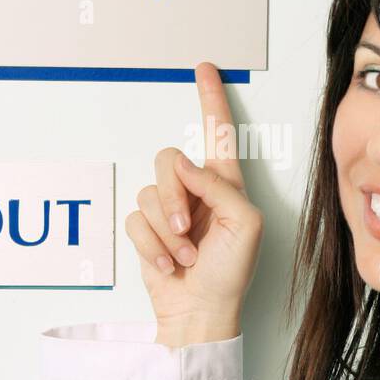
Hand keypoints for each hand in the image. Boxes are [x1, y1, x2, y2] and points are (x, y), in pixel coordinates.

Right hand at [125, 62, 263, 343]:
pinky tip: (167, 264)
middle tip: (187, 230)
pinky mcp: (146, 230)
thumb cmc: (231, 271)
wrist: (202, 311)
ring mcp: (169, 210)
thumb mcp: (244, 225)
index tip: (205, 68)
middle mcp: (195, 189)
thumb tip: (185, 166)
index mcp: (224, 182)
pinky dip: (150, 246)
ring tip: (184, 256)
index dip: (211, 99)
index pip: (217, 131)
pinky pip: (135, 220)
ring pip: (148, 193)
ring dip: (165, 231)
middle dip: (173, 197)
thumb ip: (218, 187)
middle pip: (166, 160)